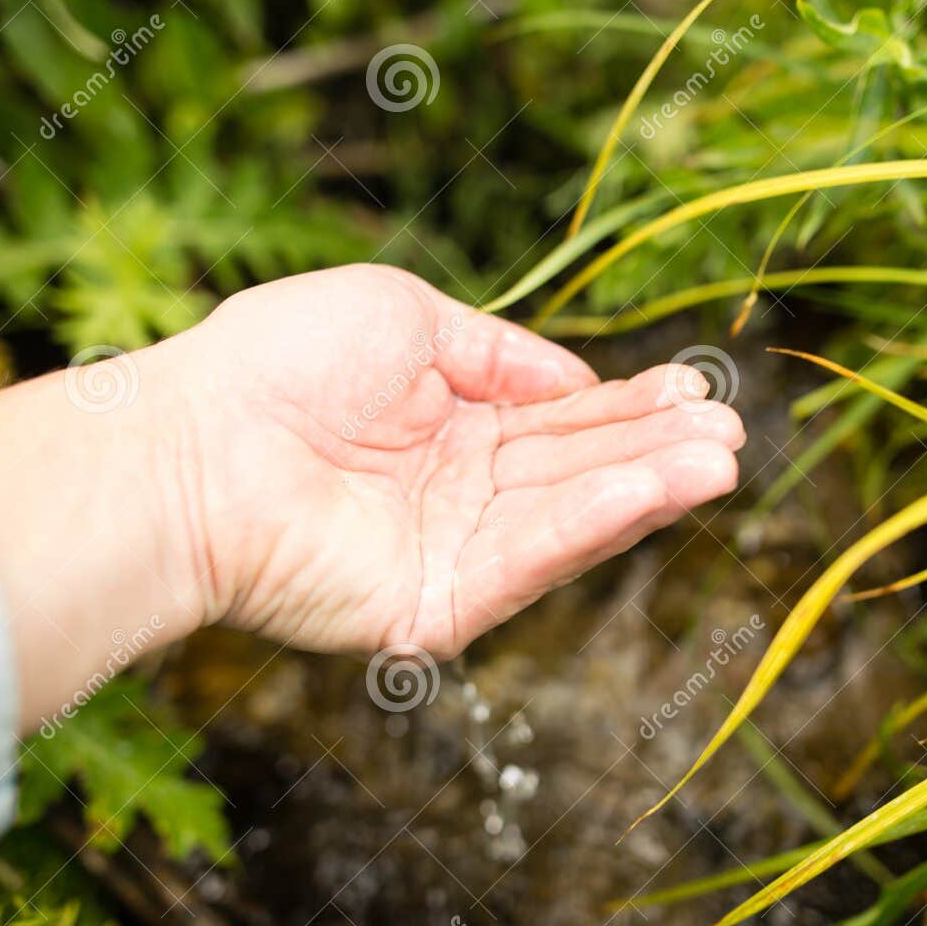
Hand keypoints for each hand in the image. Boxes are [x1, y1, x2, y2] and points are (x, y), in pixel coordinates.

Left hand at [0, 265, 742, 729]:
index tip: (693, 386)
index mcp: (444, 422)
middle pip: (574, 470)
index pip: (556, 419)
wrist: (195, 445)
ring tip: (722, 463)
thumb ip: (498, 350)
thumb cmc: (277, 362)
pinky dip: (592, 525)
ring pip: (565, 518)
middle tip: (731, 432)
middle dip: (654, 450)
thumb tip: (576, 378)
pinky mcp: (435, 609)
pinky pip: (527, 560)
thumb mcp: (405, 316)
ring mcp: (447, 553)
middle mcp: (454, 491)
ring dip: (647, 491)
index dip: (626, 405)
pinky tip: (654, 491)